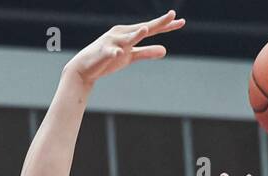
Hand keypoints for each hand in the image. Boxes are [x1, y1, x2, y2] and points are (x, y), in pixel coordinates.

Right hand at [65, 11, 184, 85]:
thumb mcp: (131, 57)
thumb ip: (147, 52)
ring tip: (146, 30)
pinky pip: (109, 53)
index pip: (151, 29)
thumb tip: (165, 50)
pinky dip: (113, 53)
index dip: (166, 25)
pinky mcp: (103, 54)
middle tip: (172, 15)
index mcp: (129, 33)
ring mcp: (112, 43)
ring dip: (135, 34)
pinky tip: (118, 53)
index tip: (181, 21)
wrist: (86, 68)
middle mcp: (122, 34)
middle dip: (157, 23)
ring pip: (126, 39)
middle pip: (143, 29)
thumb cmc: (109, 60)